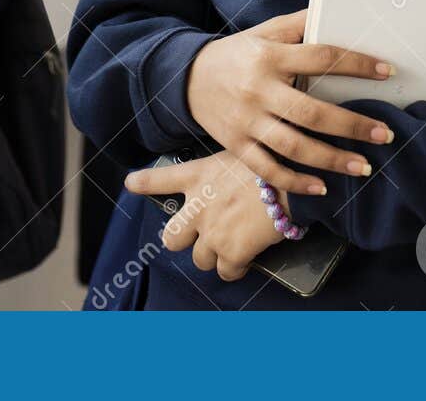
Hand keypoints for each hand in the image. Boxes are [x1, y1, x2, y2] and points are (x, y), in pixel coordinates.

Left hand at [124, 151, 285, 281]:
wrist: (293, 179)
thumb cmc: (273, 161)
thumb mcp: (240, 154)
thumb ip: (224, 174)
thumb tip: (232, 186)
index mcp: (199, 176)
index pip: (161, 179)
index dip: (144, 182)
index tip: (131, 183)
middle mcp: (198, 206)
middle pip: (171, 238)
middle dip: (183, 241)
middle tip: (201, 237)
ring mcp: (212, 231)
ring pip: (200, 259)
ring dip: (215, 255)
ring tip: (233, 246)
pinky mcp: (231, 251)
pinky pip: (226, 271)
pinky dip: (236, 268)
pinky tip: (247, 260)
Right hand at [185, 10, 394, 196]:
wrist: (187, 78)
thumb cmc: (237, 53)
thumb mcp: (265, 31)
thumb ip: (300, 24)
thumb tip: (336, 10)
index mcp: (271, 57)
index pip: (321, 58)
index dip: (356, 65)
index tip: (387, 72)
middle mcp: (259, 90)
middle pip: (311, 112)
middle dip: (351, 126)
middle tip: (384, 134)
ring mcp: (247, 121)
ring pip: (293, 146)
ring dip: (331, 160)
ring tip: (364, 167)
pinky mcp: (236, 145)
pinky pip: (268, 169)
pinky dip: (295, 182)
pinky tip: (322, 188)